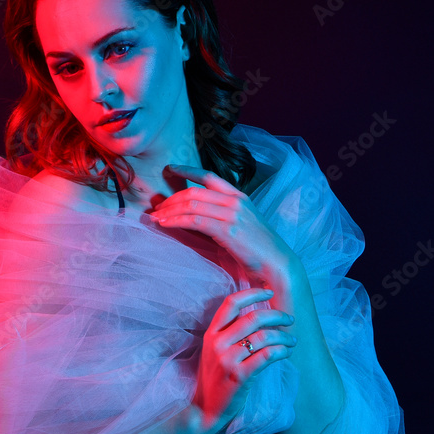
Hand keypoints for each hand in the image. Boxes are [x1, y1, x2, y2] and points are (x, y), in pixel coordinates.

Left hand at [150, 164, 299, 284]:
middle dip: (171, 199)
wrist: (278, 265)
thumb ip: (222, 217)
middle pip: (194, 192)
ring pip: (191, 205)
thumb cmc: (258, 250)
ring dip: (169, 211)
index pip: (210, 176)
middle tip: (156, 208)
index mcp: (240, 197)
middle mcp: (236, 202)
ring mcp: (233, 215)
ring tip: (155, 217)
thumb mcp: (241, 225)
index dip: (188, 170)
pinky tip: (165, 224)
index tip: (170, 168)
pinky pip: (194, 221)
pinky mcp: (228, 230)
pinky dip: (176, 221)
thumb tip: (196, 216)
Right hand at [194, 287, 295, 430]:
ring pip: (264, 337)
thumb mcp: (214, 351)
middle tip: (289, 320)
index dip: (252, 294)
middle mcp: (218, 344)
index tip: (270, 293)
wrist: (205, 409)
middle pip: (253, 318)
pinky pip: (267, 356)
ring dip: (284, 336)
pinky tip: (286, 353)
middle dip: (277, 315)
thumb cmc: (215, 379)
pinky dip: (281, 351)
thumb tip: (258, 315)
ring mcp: (228, 360)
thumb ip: (229, 333)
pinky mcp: (240, 376)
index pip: (231, 303)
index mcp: (211, 334)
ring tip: (292, 341)